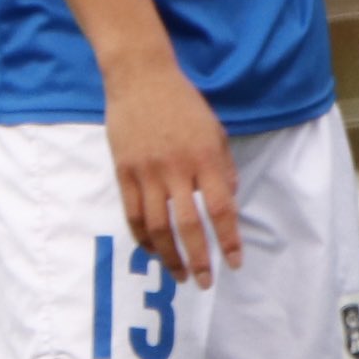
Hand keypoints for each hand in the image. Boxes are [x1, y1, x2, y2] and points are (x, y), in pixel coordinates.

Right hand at [105, 53, 238, 289]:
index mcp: (205, 158)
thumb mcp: (215, 130)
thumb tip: (228, 201)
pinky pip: (132, 214)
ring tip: (179, 274)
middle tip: (205, 281)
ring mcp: (147, 171)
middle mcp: (177, 168)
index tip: (234, 262)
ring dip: (169, 255)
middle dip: (199, 259)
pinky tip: (152, 250)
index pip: (221, 208)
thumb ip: (223, 167)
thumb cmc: (183, 102)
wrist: (141, 76)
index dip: (229, 239)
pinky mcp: (124, 171)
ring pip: (158, 226)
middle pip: (189, 225)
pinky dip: (143, 237)